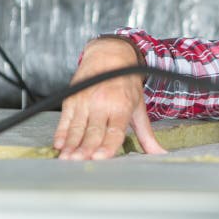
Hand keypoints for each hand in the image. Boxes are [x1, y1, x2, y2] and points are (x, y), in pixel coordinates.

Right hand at [53, 38, 165, 159]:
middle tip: (79, 162)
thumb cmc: (126, 85)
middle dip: (86, 148)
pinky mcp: (71, 99)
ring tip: (66, 159)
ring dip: (71, 144)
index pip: (114, 131)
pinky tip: (58, 145)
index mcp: (122, 106)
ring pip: (77, 127)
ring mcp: (85, 101)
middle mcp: (102, 103)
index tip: (100, 158)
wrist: (109, 56)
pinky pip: (65, 120)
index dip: (107, 145)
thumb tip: (160, 154)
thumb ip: (146, 135)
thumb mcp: (139, 108)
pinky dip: (60, 133)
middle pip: (93, 131)